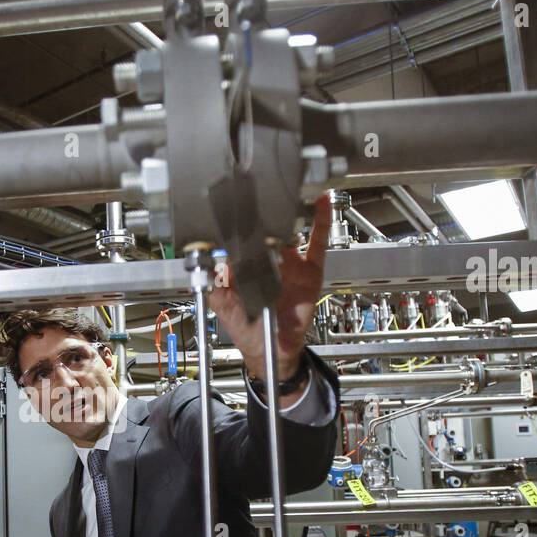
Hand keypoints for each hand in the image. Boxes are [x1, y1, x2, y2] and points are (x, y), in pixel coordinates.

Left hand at [209, 194, 330, 383]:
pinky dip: (321, 223)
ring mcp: (290, 263)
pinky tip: (322, 204)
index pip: (243, 236)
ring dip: (294, 209)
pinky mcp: (310, 270)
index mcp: (246, 264)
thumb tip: (213, 259)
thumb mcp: (223, 304)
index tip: (238, 204)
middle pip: (270, 227)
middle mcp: (269, 259)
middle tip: (268, 190)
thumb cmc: (247, 328)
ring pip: (293, 229)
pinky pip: (317, 244)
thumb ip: (216, 282)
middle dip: (269, 209)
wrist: (272, 349)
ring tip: (294, 188)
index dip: (242, 221)